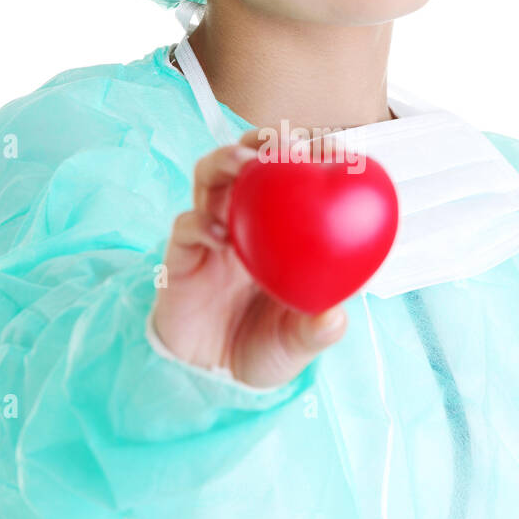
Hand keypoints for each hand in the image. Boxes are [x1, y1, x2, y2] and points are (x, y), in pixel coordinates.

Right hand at [152, 128, 347, 387]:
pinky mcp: (182, 254)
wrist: (209, 378)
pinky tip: (220, 235)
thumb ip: (315, 331)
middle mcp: (246, 222)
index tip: (337, 149)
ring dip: (226, 161)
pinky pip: (186, 225)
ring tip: (246, 162)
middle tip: (284, 140)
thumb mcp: (297, 344)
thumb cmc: (262, 349)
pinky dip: (201, 222)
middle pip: (250, 161)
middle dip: (265, 139)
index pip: (295, 179)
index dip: (314, 156)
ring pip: (210, 177)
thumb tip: (337, 317)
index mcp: (281, 232)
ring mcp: (211, 233)